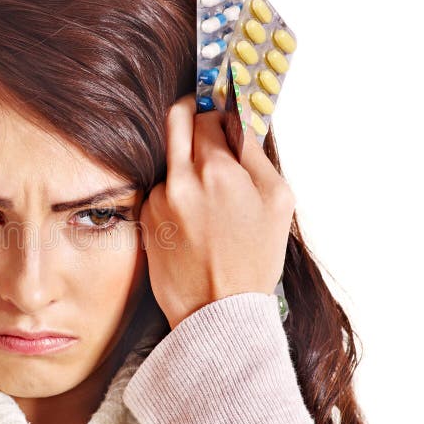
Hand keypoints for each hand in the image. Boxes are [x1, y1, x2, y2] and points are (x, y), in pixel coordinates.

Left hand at [139, 94, 294, 328]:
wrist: (217, 309)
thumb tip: (239, 123)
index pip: (209, 116)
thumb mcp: (278, 201)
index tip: (224, 118)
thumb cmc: (254, 259)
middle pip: (176, 120)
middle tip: (203, 121)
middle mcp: (181, 179)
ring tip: (209, 199)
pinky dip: (176, 193)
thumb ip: (256, 154)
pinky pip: (161, 188)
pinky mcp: (145, 217)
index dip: (219, 115)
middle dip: (191, 114)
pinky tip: (194, 219)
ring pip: (170, 158)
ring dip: (186, 164)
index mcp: (217, 171)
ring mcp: (159, 197)